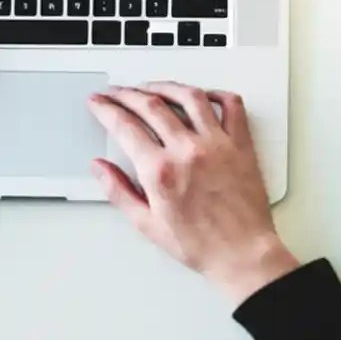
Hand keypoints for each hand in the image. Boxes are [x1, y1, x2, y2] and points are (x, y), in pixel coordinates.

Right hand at [88, 83, 298, 303]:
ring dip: (164, 86)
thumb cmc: (200, 245)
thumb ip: (118, 191)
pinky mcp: (240, 144)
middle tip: (116, 91)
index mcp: (160, 171)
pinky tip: (202, 94)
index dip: (106, 109)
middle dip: (126, 93)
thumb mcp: (147, 224)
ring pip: (188, 96)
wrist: (242, 254)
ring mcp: (216, 143)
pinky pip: (231, 105)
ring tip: (151, 87)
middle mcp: (188, 150)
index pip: (124, 126)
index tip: (98, 103)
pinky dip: (216, 93)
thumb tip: (99, 167)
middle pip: (150, 104)